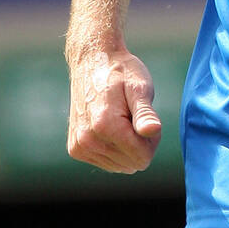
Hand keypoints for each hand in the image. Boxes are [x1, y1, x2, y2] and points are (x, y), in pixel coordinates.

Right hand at [67, 48, 161, 173]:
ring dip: (127, 146)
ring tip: (122, 118)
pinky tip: (110, 125)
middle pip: (132, 164)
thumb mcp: (139, 87)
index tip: (145, 116)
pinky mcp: (75, 149)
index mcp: (105, 125)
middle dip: (140, 144)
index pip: (142, 157)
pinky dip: (114, 148)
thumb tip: (153, 131)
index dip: (152, 139)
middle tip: (134, 115)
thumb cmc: (121, 72)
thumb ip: (145, 112)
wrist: (93, 61)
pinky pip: (107, 163)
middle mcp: (88, 140)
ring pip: (120, 166)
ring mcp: (79, 146)